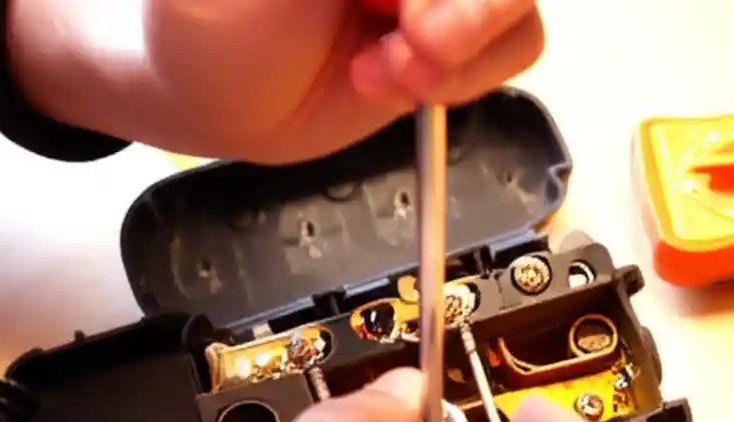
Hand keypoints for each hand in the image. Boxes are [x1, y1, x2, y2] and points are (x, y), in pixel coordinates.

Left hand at [7, 0, 544, 161]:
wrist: (216, 99)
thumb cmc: (215, 21)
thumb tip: (414, 0)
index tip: (403, 12)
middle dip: (465, 10)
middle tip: (414, 38)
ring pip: (518, 3)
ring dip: (465, 47)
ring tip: (391, 70)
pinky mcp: (460, 35)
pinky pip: (517, 43)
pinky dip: (469, 75)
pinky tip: (398, 80)